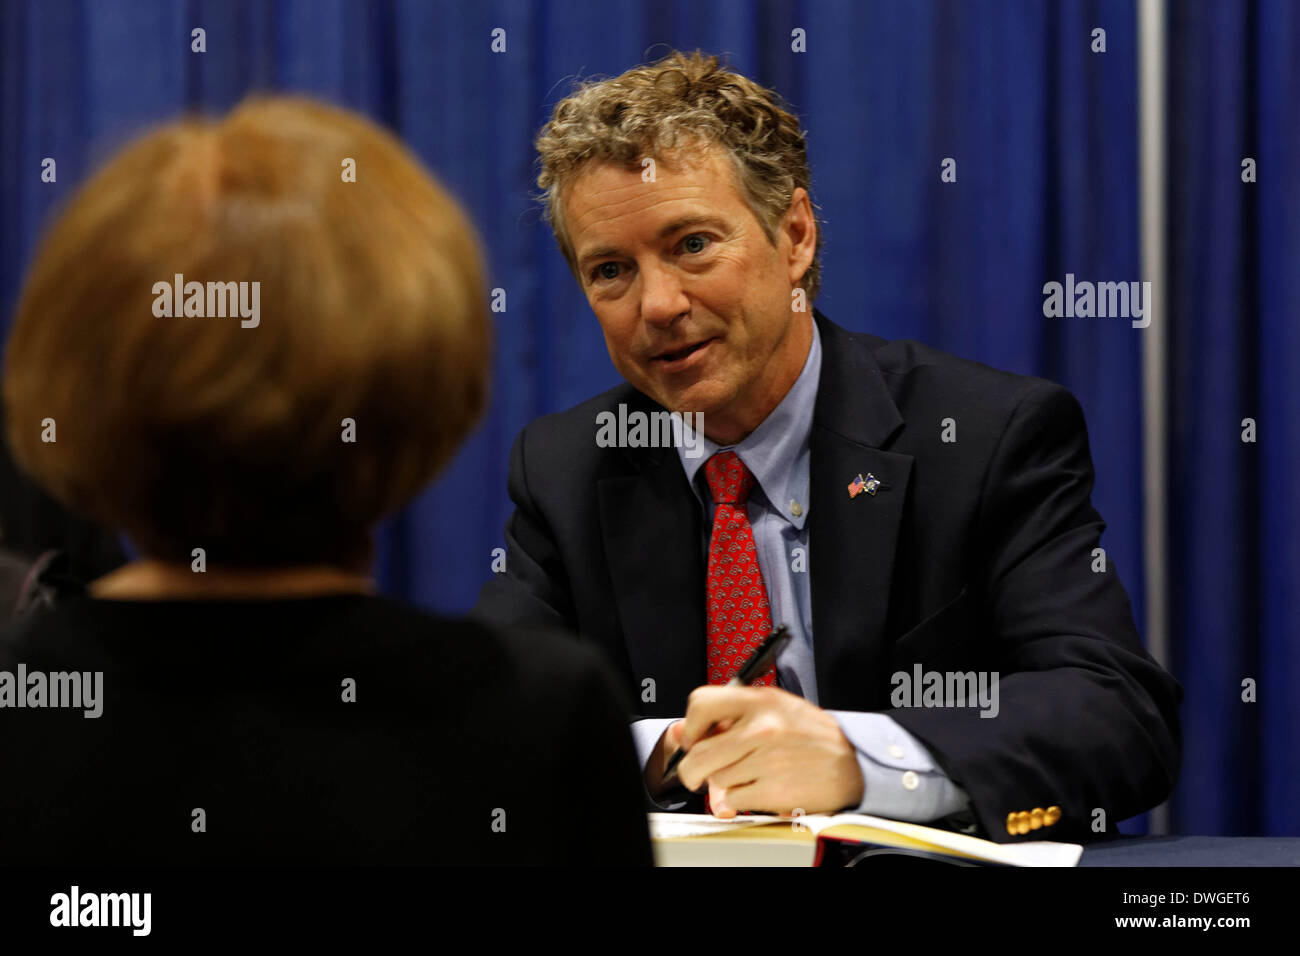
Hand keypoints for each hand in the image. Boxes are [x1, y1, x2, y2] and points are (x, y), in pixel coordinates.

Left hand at [675, 685, 863, 816]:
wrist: (854, 763)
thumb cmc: (813, 736)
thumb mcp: (774, 710)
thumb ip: (729, 718)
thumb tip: (682, 733)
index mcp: (760, 700)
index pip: (701, 704)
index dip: (691, 725)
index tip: (695, 737)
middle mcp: (762, 727)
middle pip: (699, 753)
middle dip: (692, 768)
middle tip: (699, 773)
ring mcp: (766, 760)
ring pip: (716, 779)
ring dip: (726, 782)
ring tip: (751, 774)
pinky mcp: (773, 790)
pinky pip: (733, 800)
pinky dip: (740, 800)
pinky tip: (759, 788)